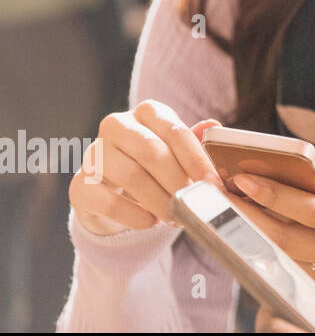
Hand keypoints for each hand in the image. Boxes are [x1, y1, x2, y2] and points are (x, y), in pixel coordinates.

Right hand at [69, 100, 222, 235]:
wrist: (112, 193)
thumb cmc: (153, 166)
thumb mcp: (176, 152)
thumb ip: (194, 141)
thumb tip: (213, 126)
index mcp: (147, 112)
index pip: (174, 131)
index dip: (196, 159)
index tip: (213, 183)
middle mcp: (117, 126)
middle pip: (151, 151)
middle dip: (177, 181)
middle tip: (193, 203)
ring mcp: (94, 154)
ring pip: (131, 176)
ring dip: (158, 201)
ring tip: (175, 217)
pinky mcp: (80, 185)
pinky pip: (108, 201)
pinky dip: (134, 215)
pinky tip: (150, 222)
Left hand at [230, 153, 314, 301]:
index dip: (279, 196)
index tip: (247, 177)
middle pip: (293, 240)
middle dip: (253, 215)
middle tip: (224, 190)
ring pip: (289, 259)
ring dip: (255, 233)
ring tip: (233, 205)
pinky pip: (297, 272)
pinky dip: (272, 252)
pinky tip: (255, 229)